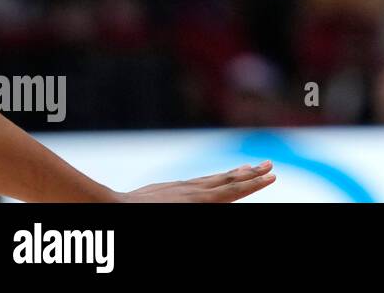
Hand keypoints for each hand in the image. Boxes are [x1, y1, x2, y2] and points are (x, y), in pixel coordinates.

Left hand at [116, 161, 275, 201]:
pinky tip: (211, 179)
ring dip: (233, 173)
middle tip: (269, 165)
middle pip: (228, 180)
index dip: (255, 184)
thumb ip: (202, 204)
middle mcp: (193, 191)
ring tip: (248, 167)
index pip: (234, 191)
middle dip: (250, 174)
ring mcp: (179, 188)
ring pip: (212, 179)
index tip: (272, 175)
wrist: (111, 207)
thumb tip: (223, 202)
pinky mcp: (166, 189)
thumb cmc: (142, 219)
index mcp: (200, 201)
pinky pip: (196, 182)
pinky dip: (211, 179)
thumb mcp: (180, 215)